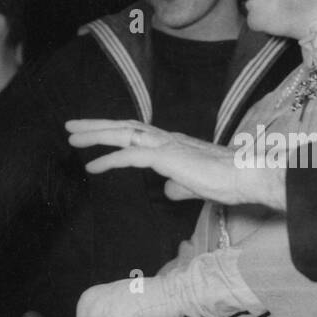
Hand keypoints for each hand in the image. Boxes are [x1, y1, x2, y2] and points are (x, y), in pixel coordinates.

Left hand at [65, 119, 287, 210]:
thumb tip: (168, 190)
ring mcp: (166, 145)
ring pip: (122, 133)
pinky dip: (109, 160)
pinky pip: (129, 156)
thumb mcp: (197, 185)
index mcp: (173, 143)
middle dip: (96, 126)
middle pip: (124, 126)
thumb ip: (180, 186)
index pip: (138, 132)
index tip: (94, 133)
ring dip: (95, 135)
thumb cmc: (229, 182)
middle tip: (70, 126)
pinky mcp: (165, 157)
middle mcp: (167, 138)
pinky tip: (92, 166)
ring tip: (72, 137)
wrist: (246, 177)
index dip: (114, 131)